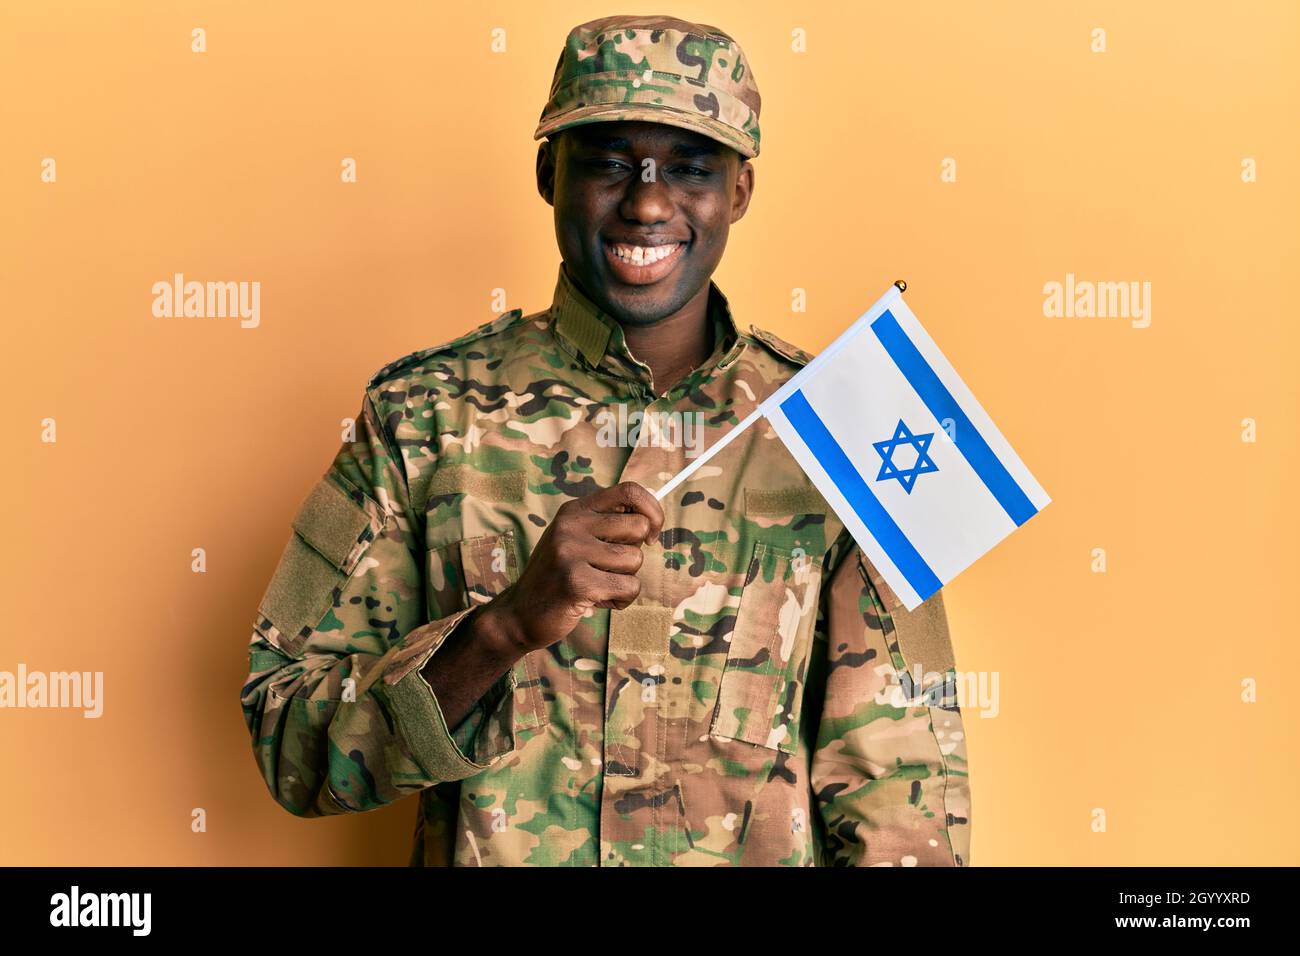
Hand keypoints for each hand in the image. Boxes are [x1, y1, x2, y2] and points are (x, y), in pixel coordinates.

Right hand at [485, 481, 663, 654]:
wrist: (519, 615)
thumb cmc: (558, 578)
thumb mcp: (575, 540)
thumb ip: (606, 526)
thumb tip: (652, 519)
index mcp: (574, 511)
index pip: (629, 491)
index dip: (652, 510)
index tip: (651, 534)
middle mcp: (571, 525)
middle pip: (638, 526)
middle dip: (634, 554)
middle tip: (610, 569)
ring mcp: (571, 552)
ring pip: (635, 560)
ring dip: (624, 580)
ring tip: (596, 586)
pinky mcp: (577, 582)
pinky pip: (629, 587)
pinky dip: (620, 600)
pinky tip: (594, 601)